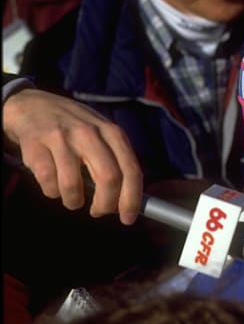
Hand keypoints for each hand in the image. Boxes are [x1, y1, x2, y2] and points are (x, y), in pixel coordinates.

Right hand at [3, 88, 142, 224]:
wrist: (32, 104)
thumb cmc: (73, 126)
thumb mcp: (102, 134)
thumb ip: (116, 160)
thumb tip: (127, 199)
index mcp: (112, 132)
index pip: (131, 170)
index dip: (131, 199)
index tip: (128, 218)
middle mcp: (89, 133)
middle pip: (108, 179)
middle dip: (105, 205)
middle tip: (98, 212)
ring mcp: (61, 137)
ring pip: (73, 186)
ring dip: (74, 201)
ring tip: (72, 198)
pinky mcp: (35, 144)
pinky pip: (48, 182)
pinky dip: (52, 192)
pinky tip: (53, 184)